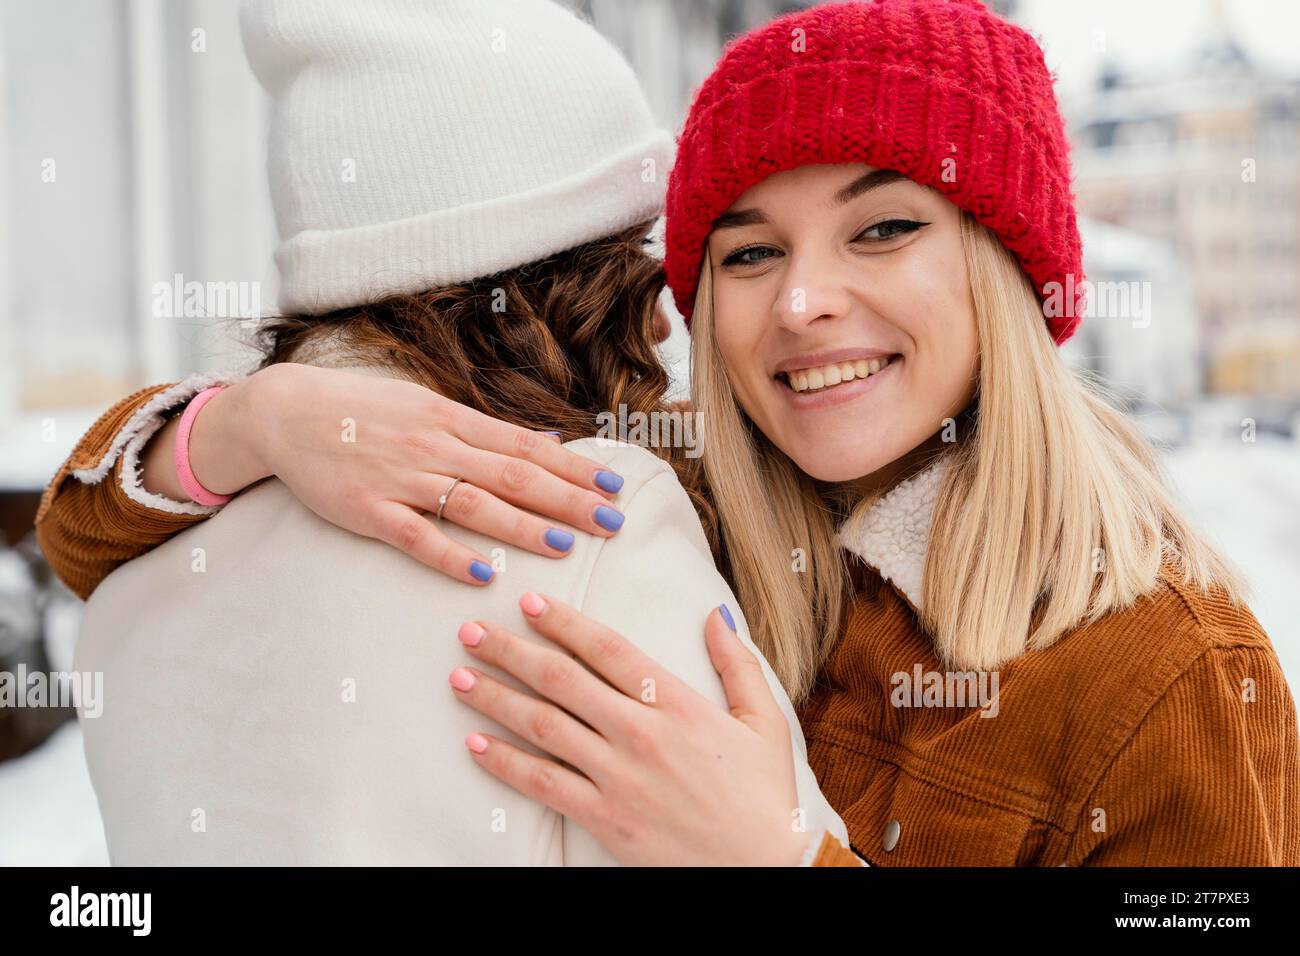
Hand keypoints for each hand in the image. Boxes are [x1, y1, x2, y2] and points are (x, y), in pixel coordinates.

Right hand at [149, 363, 628, 585]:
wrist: (287, 412)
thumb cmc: (364, 409)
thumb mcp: (428, 405)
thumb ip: (483, 429)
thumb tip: (543, 442)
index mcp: (453, 419)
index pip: (527, 447)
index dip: (573, 469)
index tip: (613, 487)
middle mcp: (436, 447)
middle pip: (514, 476)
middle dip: (567, 501)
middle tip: (612, 522)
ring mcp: (402, 480)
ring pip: (475, 505)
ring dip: (524, 527)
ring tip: (567, 545)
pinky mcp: (369, 512)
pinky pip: (418, 538)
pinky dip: (453, 556)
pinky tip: (487, 574)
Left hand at [448, 594, 810, 865]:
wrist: (766, 867)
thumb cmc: (765, 795)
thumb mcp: (764, 722)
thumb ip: (737, 664)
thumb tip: (714, 615)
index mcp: (678, 703)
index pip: (607, 649)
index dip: (564, 623)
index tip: (531, 604)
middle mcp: (641, 733)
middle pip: (561, 680)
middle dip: (511, 651)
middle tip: (472, 632)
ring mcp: (619, 776)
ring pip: (543, 726)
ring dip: (496, 698)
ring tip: (461, 677)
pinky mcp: (605, 817)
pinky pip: (543, 784)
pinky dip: (505, 763)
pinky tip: (476, 745)